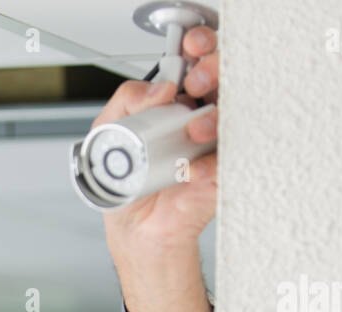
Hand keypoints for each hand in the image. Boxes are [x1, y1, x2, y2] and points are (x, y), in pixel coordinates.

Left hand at [94, 24, 219, 257]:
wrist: (137, 230)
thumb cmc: (128, 184)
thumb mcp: (107, 135)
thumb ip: (124, 103)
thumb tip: (157, 89)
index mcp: (177, 105)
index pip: (199, 65)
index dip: (201, 50)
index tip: (191, 50)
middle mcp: (201, 120)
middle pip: (224, 81)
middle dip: (213, 73)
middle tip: (194, 85)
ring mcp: (215, 147)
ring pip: (234, 117)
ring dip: (214, 119)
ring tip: (193, 132)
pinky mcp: (223, 178)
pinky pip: (230, 162)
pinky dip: (211, 165)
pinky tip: (191, 172)